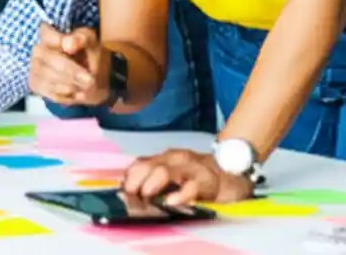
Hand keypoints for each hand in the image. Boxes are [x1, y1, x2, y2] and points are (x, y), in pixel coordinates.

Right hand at [30, 23, 108, 106]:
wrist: (89, 77)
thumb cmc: (88, 54)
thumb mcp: (91, 42)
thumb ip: (81, 39)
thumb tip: (68, 45)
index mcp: (48, 34)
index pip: (47, 34)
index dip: (57, 41)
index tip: (72, 49)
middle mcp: (37, 50)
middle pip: (50, 60)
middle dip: (71, 72)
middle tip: (90, 80)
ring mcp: (34, 69)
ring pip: (51, 80)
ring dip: (73, 85)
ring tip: (87, 85)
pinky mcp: (36, 85)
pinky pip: (51, 93)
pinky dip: (68, 95)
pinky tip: (77, 91)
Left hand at [122, 149, 254, 204]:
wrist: (236, 170)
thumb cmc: (202, 175)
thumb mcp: (176, 173)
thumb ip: (157, 178)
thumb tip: (133, 192)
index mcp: (165, 158)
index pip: (139, 164)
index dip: (129, 178)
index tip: (123, 192)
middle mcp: (175, 159)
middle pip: (147, 166)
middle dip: (135, 182)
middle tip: (132, 197)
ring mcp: (190, 168)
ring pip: (164, 172)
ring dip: (151, 185)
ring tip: (147, 197)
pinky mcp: (207, 181)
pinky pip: (191, 187)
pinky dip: (179, 195)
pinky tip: (171, 202)